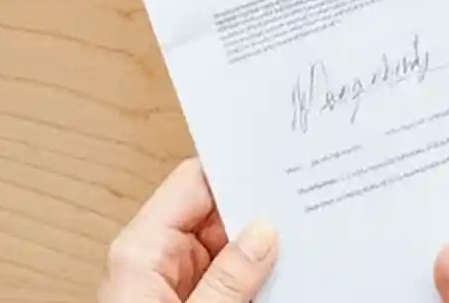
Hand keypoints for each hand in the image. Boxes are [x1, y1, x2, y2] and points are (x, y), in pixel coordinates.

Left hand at [100, 158, 448, 302]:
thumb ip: (227, 279)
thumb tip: (263, 235)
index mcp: (141, 249)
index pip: (193, 183)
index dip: (235, 167)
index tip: (277, 160)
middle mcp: (156, 258)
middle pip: (216, 211)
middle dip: (260, 208)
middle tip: (305, 196)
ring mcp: (175, 281)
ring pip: (229, 245)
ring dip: (264, 245)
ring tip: (306, 235)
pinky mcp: (194, 300)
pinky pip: (230, 274)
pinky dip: (258, 272)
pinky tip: (289, 269)